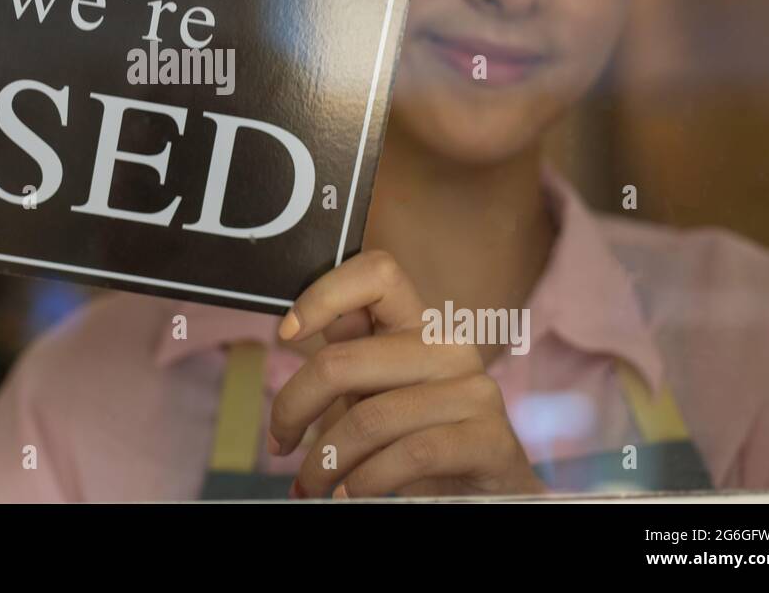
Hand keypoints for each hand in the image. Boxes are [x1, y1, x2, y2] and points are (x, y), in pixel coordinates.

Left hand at [269, 250, 545, 498]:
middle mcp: (448, 347)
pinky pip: (410, 455)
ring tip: (309, 485)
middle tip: (278, 445)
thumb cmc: (421, 441)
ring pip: (370, 419)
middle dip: (294, 407)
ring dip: (324, 462)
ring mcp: (474, 390)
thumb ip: (349, 360)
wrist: (488, 495)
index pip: (376, 273)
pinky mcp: (490, 438)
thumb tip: (290, 328)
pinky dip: (365, 483)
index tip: (286, 333)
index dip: (323, 294)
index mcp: (418, 326)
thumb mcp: (379, 392)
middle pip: (344, 360)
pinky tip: (349, 495)